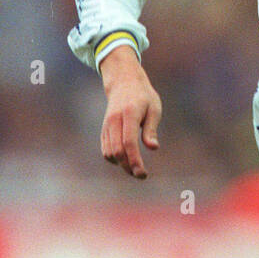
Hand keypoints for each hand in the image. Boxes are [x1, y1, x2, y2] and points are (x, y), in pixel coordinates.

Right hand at [99, 47, 161, 178]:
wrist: (123, 82)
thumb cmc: (143, 96)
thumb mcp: (154, 108)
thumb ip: (151, 129)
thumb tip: (153, 148)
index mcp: (129, 113)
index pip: (129, 142)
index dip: (135, 160)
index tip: (143, 173)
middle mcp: (114, 120)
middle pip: (117, 150)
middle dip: (128, 166)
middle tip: (141, 175)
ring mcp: (107, 125)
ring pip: (109, 152)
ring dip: (121, 164)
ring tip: (136, 168)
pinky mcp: (104, 129)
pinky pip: (105, 149)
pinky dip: (114, 159)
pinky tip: (126, 160)